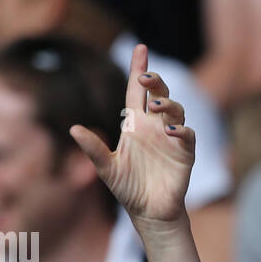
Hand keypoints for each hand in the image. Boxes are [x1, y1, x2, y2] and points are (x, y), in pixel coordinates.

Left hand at [70, 45, 193, 227]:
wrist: (149, 212)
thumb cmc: (128, 188)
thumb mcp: (106, 169)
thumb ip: (93, 149)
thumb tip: (73, 129)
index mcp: (135, 125)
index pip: (136, 91)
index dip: (138, 69)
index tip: (140, 48)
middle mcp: (154, 126)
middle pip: (158, 93)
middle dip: (154, 81)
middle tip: (145, 78)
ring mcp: (171, 138)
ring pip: (175, 109)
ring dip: (167, 104)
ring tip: (154, 107)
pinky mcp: (184, 153)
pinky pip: (187, 135)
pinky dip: (181, 130)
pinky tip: (170, 131)